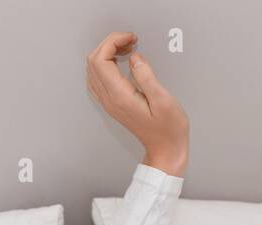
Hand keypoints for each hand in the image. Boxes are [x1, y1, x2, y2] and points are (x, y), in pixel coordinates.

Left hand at [85, 31, 188, 176]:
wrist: (165, 149)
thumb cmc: (168, 128)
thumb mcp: (163, 99)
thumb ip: (146, 76)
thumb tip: (134, 58)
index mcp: (119, 96)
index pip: (101, 60)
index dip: (113, 42)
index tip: (131, 38)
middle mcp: (109, 100)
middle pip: (93, 62)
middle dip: (110, 44)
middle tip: (131, 41)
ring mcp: (109, 103)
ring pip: (93, 70)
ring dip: (108, 53)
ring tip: (129, 49)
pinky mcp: (113, 104)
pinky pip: (98, 79)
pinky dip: (107, 65)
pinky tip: (122, 62)